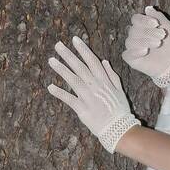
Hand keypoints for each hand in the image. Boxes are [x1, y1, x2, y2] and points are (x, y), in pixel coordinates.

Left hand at [48, 36, 139, 153]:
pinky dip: (59, 93)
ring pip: (73, 80)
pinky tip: (50, 87)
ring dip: (61, 69)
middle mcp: (95, 86)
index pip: (92, 61)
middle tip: (58, 45)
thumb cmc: (120, 110)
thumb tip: (104, 61)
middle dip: (68, 55)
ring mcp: (88, 97)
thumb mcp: (119, 90)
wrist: (119, 129)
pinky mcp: (82, 109)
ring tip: (51, 60)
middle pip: (80, 67)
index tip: (75, 40)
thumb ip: (111, 75)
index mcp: (104, 81)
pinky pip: (69, 99)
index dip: (83, 49)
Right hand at [121, 6, 169, 87]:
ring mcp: (132, 48)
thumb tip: (148, 8)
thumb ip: (158, 16)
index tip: (156, 24)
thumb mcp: (167, 26)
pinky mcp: (132, 60)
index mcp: (141, 27)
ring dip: (145, 41)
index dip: (144, 20)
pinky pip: (127, 54)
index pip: (135, 19)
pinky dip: (135, 52)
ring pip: (130, 41)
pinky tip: (145, 51)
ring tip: (158, 43)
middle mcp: (135, 36)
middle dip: (148, 32)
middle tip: (162, 35)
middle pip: (133, 30)